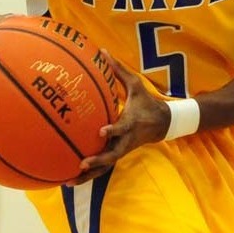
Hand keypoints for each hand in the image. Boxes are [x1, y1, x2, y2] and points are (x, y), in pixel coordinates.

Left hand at [67, 53, 170, 183]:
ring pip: (106, 167)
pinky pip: (103, 168)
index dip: (113, 131)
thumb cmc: (146, 102)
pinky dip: (89, 175)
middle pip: (112, 155)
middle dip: (98, 160)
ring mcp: (122, 150)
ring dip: (89, 176)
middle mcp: (126, 140)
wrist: (163, 124)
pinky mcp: (118, 155)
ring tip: (69, 182)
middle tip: (82, 164)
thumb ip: (118, 70)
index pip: (122, 128)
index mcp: (131, 123)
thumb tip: (102, 51)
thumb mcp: (136, 84)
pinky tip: (71, 180)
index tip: (101, 131)